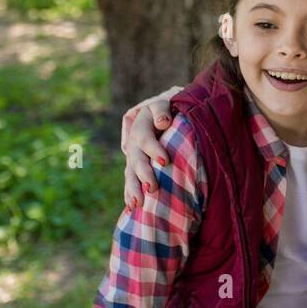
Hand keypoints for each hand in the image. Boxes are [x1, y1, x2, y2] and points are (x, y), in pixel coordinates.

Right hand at [120, 87, 180, 207]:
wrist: (172, 108)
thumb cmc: (176, 104)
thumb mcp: (171, 100)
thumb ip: (163, 110)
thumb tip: (162, 123)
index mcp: (141, 122)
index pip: (144, 136)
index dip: (153, 148)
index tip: (164, 161)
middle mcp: (134, 139)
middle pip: (136, 157)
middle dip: (143, 174)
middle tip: (151, 188)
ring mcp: (134, 153)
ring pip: (130, 171)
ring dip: (133, 188)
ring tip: (138, 203)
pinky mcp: (136, 165)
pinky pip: (132, 179)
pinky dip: (131, 193)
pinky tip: (132, 207)